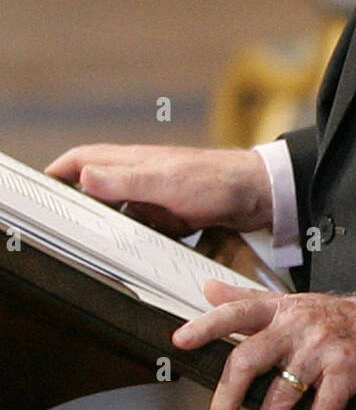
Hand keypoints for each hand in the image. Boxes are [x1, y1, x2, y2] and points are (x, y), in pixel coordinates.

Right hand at [44, 144, 271, 236]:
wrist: (259, 193)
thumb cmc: (218, 180)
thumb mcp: (166, 183)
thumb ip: (126, 181)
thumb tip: (84, 175)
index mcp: (134, 161)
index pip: (84, 159)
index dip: (59, 171)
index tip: (42, 190)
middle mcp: (142, 174)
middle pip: (97, 185)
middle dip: (78, 201)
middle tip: (62, 224)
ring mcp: (157, 194)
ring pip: (119, 209)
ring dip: (107, 223)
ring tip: (93, 242)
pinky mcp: (173, 213)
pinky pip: (143, 226)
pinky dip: (135, 236)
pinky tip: (133, 250)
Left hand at [172, 281, 355, 409]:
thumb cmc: (344, 317)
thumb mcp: (296, 303)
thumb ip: (251, 299)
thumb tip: (211, 289)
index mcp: (284, 309)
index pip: (238, 312)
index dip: (207, 325)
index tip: (181, 341)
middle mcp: (300, 325)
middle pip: (249, 358)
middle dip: (227, 399)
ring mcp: (323, 348)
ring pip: (281, 395)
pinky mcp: (346, 372)